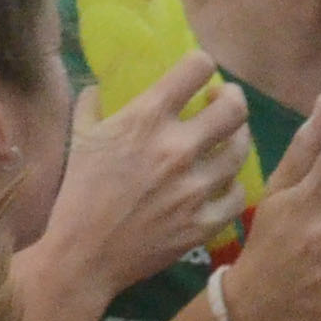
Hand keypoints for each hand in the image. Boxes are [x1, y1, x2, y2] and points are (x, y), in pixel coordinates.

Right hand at [47, 56, 255, 297]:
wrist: (83, 256)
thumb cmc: (77, 194)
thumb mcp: (80, 139)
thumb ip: (92, 106)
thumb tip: (98, 87)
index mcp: (146, 119)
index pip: (197, 68)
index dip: (203, 65)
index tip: (201, 73)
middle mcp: (178, 148)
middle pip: (235, 108)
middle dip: (232, 99)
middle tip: (224, 104)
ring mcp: (196, 187)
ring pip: (242, 150)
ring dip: (236, 140)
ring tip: (226, 142)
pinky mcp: (205, 221)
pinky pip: (239, 195)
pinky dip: (233, 186)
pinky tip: (222, 184)